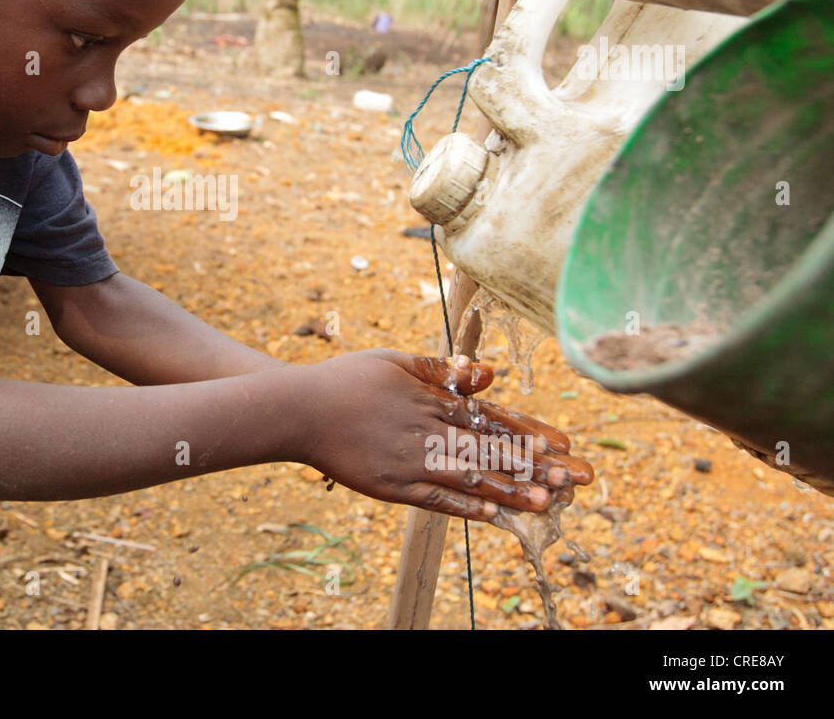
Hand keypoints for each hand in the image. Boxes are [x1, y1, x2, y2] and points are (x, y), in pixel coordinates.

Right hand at [296, 349, 593, 519]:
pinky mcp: (391, 485)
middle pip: (492, 450)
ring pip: (470, 477)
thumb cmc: (345, 380)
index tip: (563, 444)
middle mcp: (428, 430)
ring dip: (511, 490)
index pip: (492, 418)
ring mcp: (410, 460)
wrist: (299, 409)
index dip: (529, 432)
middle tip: (577, 478)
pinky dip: (464, 507)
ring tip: (548, 503)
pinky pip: (434, 499)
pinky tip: (492, 514)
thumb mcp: (394, 362)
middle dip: (537, 465)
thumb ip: (441, 370)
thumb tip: (487, 372)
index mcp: (432, 399)